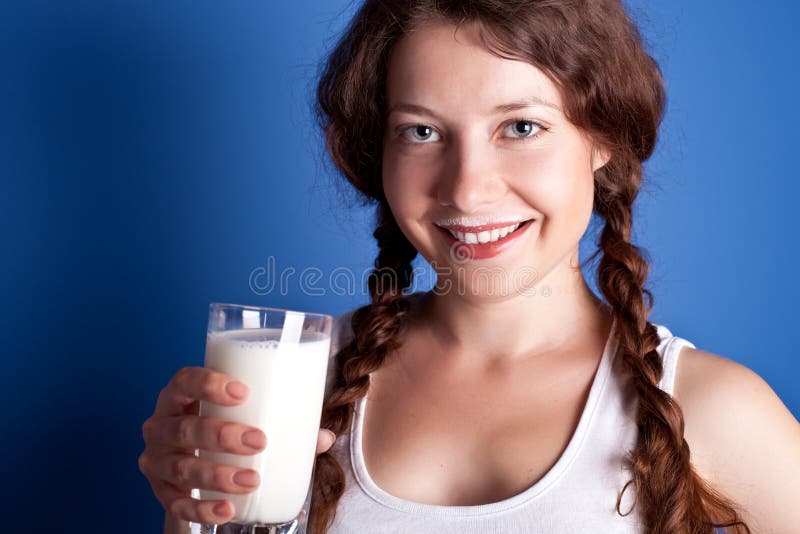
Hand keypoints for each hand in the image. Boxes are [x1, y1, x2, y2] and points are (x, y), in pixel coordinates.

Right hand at [138, 366, 336, 524]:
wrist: (189, 458)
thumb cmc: (220, 425)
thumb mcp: (241, 415)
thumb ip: (280, 422)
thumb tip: (324, 437)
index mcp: (179, 395)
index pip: (184, 381)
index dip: (209, 383)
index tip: (243, 392)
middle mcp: (160, 424)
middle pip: (185, 427)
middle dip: (223, 435)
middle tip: (259, 441)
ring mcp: (157, 459)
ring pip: (182, 467)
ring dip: (217, 475)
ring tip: (251, 480)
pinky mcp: (160, 490)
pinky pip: (176, 503)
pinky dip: (202, 508)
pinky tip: (226, 510)